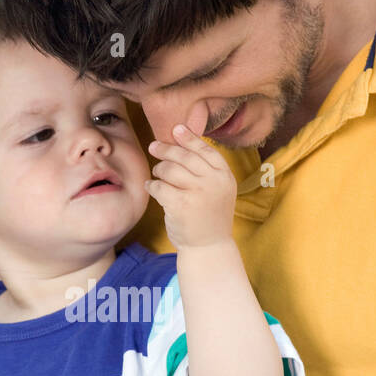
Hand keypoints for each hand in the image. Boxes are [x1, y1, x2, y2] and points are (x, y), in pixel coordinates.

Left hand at [145, 124, 236, 249]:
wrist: (209, 247)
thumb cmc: (209, 216)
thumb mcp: (217, 190)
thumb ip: (206, 170)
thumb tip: (182, 139)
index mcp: (225, 176)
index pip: (206, 150)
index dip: (190, 138)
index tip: (176, 128)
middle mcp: (214, 182)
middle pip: (185, 157)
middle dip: (166, 149)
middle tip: (153, 146)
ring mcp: (198, 194)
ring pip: (170, 170)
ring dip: (159, 169)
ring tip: (157, 174)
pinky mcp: (181, 206)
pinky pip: (159, 187)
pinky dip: (152, 185)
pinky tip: (151, 187)